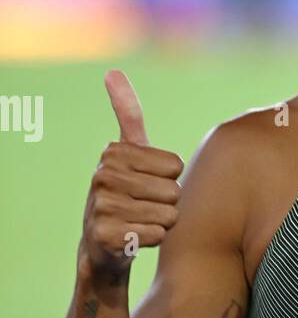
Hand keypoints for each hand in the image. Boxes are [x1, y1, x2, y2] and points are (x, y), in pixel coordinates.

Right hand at [80, 70, 183, 280]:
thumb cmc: (126, 194)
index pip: (176, 166)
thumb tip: (113, 71)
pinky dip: (153, 240)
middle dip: (167, 204)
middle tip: (144, 207)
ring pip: (168, 215)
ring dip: (161, 223)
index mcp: (113, 153)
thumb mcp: (129, 153)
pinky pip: (157, 236)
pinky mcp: (106, 236)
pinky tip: (134, 240)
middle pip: (173, 191)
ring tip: (139, 222)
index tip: (147, 184)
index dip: (170, 180)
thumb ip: (127, 114)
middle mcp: (102, 177)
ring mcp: (101, 207)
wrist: (103, 246)